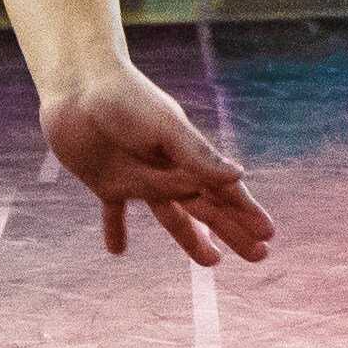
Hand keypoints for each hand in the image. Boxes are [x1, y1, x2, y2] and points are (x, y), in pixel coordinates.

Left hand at [39, 63, 276, 265]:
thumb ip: (198, 156)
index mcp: (186, 157)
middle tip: (259, 256)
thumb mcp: (165, 128)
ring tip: (213, 262)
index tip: (269, 234)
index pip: (224, 192)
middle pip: (206, 208)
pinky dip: (116, 230)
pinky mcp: (105, 181)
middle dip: (233, 231)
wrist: (79, 85)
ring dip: (191, 238)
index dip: (246, 213)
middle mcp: (167, 170)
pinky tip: (118, 250)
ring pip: (171, 216)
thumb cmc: (126, 100)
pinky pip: (114, 213)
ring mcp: (138, 178)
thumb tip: (240, 175)